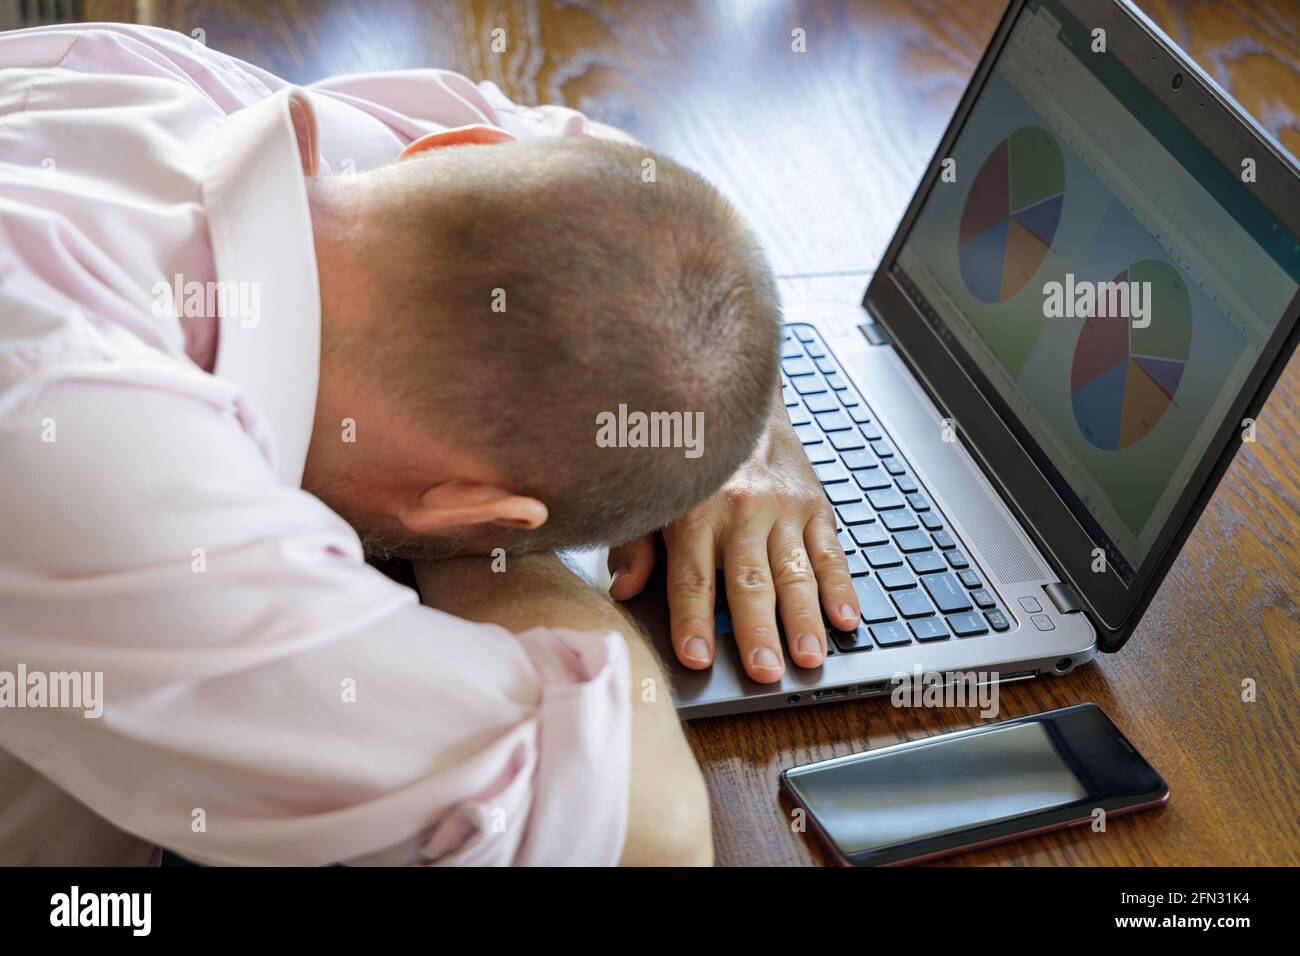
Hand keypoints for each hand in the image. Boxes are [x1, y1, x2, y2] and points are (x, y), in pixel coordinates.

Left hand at [607, 403, 859, 682]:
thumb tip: (624, 590)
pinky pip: (830, 550)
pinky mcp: (815, 504)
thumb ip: (635, 543)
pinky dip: (841, 586)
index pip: (692, 577)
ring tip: (808, 657)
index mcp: (694, 511)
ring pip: (794, 571)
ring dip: (804, 618)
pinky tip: (846, 620)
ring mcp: (784, 507)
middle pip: (749, 581)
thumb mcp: (652, 493)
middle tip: (764, 671)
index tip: (695, 658)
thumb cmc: (688, 457)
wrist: (738, 398)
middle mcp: (741, 509)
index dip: (693, 620)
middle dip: (757, 630)